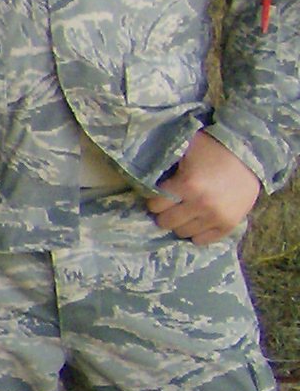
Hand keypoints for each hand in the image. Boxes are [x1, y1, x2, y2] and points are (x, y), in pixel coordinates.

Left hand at [147, 132, 262, 244]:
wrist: (250, 156)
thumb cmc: (213, 150)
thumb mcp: (185, 150)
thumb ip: (165, 164)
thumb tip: (141, 173)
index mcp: (187, 185)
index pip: (155, 205)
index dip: (155, 200)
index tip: (160, 196)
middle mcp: (201, 204)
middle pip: (166, 222)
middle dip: (165, 213)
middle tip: (171, 205)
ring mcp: (216, 217)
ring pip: (182, 232)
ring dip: (180, 223)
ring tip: (185, 212)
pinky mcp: (229, 225)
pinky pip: (202, 241)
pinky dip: (196, 233)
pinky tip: (197, 221)